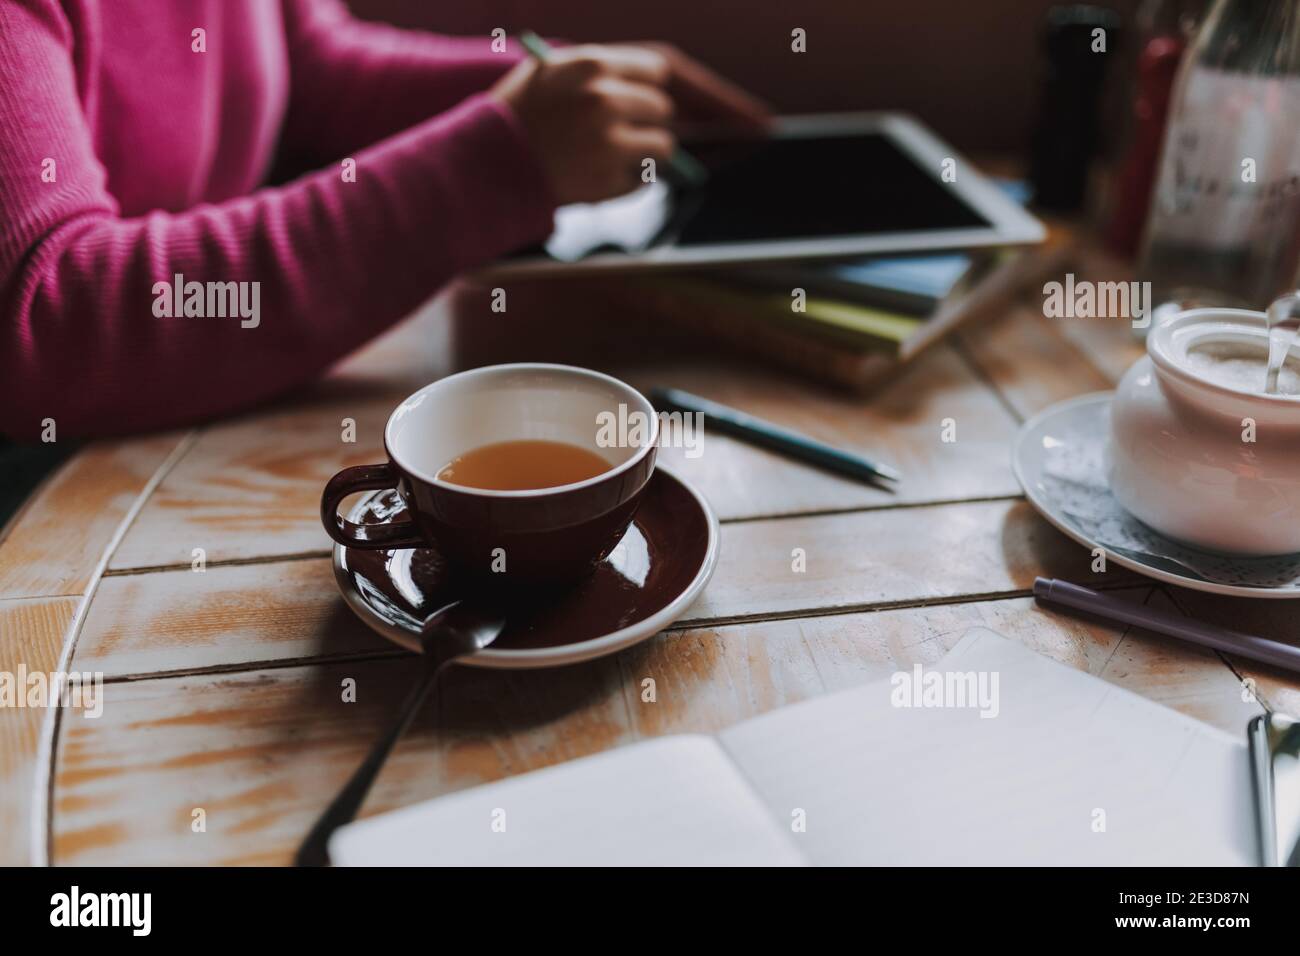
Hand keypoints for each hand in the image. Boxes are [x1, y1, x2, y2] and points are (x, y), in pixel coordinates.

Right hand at [491, 42, 769, 205]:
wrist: (480, 164)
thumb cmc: (516, 117)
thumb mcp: (553, 74)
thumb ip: (603, 75)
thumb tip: (664, 93)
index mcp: (590, 64)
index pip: (661, 69)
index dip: (681, 87)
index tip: (714, 103)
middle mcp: (602, 98)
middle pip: (662, 108)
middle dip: (650, 120)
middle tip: (620, 130)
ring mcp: (605, 140)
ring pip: (661, 145)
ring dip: (643, 151)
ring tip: (597, 154)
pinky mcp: (605, 178)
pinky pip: (643, 177)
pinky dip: (629, 178)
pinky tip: (591, 175)